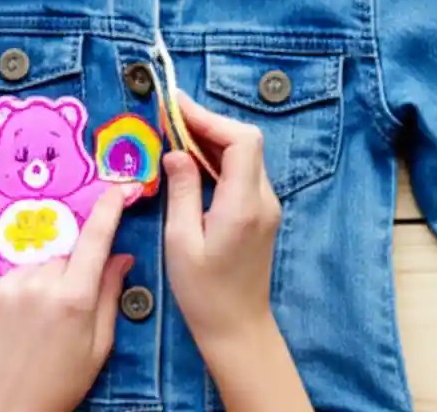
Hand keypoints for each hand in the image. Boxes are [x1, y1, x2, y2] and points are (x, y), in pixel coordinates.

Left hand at [0, 186, 132, 411]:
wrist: (6, 411)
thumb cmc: (61, 383)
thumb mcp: (98, 345)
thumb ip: (109, 295)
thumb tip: (121, 256)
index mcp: (74, 298)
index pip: (94, 239)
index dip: (107, 209)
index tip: (116, 188)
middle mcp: (37, 286)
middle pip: (61, 256)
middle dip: (68, 272)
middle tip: (63, 310)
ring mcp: (3, 289)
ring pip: (31, 267)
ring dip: (37, 283)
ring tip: (33, 323)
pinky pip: (2, 280)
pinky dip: (10, 296)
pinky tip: (11, 326)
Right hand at [163, 92, 311, 411]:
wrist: (237, 328)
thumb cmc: (203, 292)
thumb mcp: (181, 240)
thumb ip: (181, 190)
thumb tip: (176, 152)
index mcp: (243, 204)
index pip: (241, 141)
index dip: (209, 118)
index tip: (175, 107)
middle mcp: (263, 199)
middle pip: (246, 141)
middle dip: (208, 123)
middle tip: (170, 117)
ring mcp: (266, 206)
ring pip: (245, 155)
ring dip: (212, 138)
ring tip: (175, 132)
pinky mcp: (261, 214)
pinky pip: (242, 173)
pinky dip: (218, 158)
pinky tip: (192, 160)